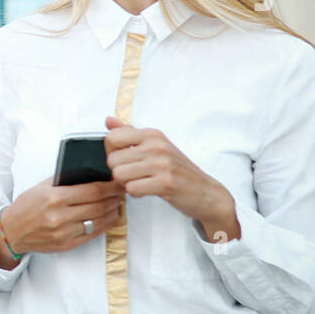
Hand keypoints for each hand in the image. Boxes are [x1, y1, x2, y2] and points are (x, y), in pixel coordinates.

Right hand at [0, 176, 124, 257]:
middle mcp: (60, 216)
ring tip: (118, 204)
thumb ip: (64, 181)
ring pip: (99, 221)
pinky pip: (93, 234)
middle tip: (123, 192)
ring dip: (113, 212)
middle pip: (99, 205)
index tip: (119, 183)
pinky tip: (109, 217)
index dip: (111, 187)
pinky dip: (105, 225)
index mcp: (54, 197)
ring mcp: (64, 232)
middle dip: (115, 198)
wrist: (12, 232)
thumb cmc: (27, 206)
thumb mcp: (41, 187)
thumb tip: (91, 174)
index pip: (92, 191)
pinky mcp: (67, 244)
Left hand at [103, 116, 239, 239]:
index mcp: (152, 134)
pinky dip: (136, 193)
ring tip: (141, 182)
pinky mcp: (165, 183)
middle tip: (134, 175)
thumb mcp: (155, 146)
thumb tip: (108, 119)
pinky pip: (131, 189)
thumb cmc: (177, 169)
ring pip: (119, 175)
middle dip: (119, 172)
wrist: (206, 192)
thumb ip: (130, 133)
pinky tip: (148, 190)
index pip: (112, 138)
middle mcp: (156, 146)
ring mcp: (162, 164)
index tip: (125, 160)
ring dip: (126, 183)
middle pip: (112, 160)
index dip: (112, 153)